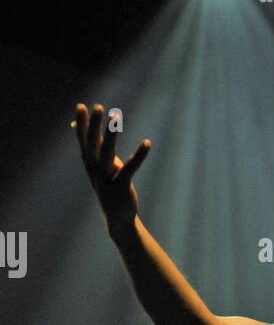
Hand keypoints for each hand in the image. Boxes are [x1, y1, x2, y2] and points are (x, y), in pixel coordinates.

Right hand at [71, 103, 151, 241]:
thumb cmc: (108, 186)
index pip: (83, 141)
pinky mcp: (121, 188)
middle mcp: (94, 170)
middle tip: (98, 107)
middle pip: (93, 144)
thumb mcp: (97, 166)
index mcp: (89, 164)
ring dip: (111, 135)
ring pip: (107, 154)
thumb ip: (89, 146)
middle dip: (94, 126)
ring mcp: (106, 179)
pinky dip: (138, 156)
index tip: (80, 106)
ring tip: (115, 117)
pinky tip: (147, 143)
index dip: (82, 124)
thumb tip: (74, 126)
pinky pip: (130, 169)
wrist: (117, 218)